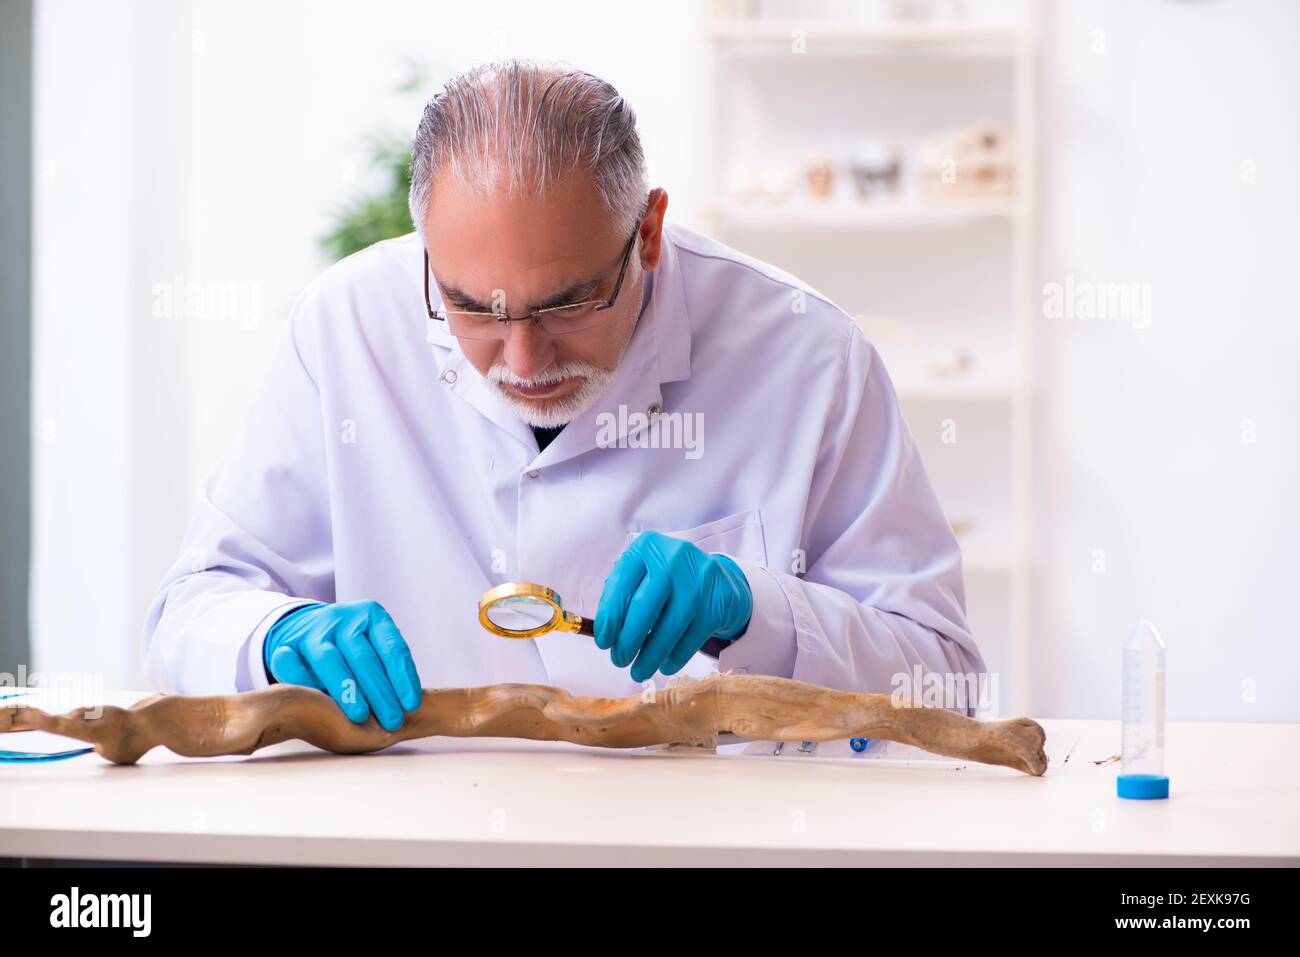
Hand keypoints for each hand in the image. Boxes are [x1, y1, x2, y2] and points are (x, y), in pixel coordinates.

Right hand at [263, 600, 422, 731]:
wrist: (304, 628)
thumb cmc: (351, 647)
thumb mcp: (375, 645)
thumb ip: (387, 669)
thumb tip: (406, 708)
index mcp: (371, 615)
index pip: (391, 647)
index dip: (403, 677)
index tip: (411, 705)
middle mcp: (341, 618)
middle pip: (362, 656)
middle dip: (379, 691)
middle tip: (391, 720)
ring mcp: (311, 631)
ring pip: (328, 659)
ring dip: (346, 689)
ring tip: (361, 716)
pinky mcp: (284, 646)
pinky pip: (291, 664)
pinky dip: (305, 683)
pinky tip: (319, 703)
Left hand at [595, 531, 752, 682]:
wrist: (721, 581)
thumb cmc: (671, 582)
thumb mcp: (645, 576)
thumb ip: (623, 597)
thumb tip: (606, 635)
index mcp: (647, 547)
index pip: (621, 584)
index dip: (609, 617)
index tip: (603, 642)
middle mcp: (674, 557)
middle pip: (644, 606)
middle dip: (628, 639)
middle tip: (619, 660)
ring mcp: (699, 578)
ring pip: (670, 626)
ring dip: (651, 655)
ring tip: (639, 671)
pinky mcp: (718, 601)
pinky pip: (692, 637)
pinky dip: (676, 656)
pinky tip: (665, 665)